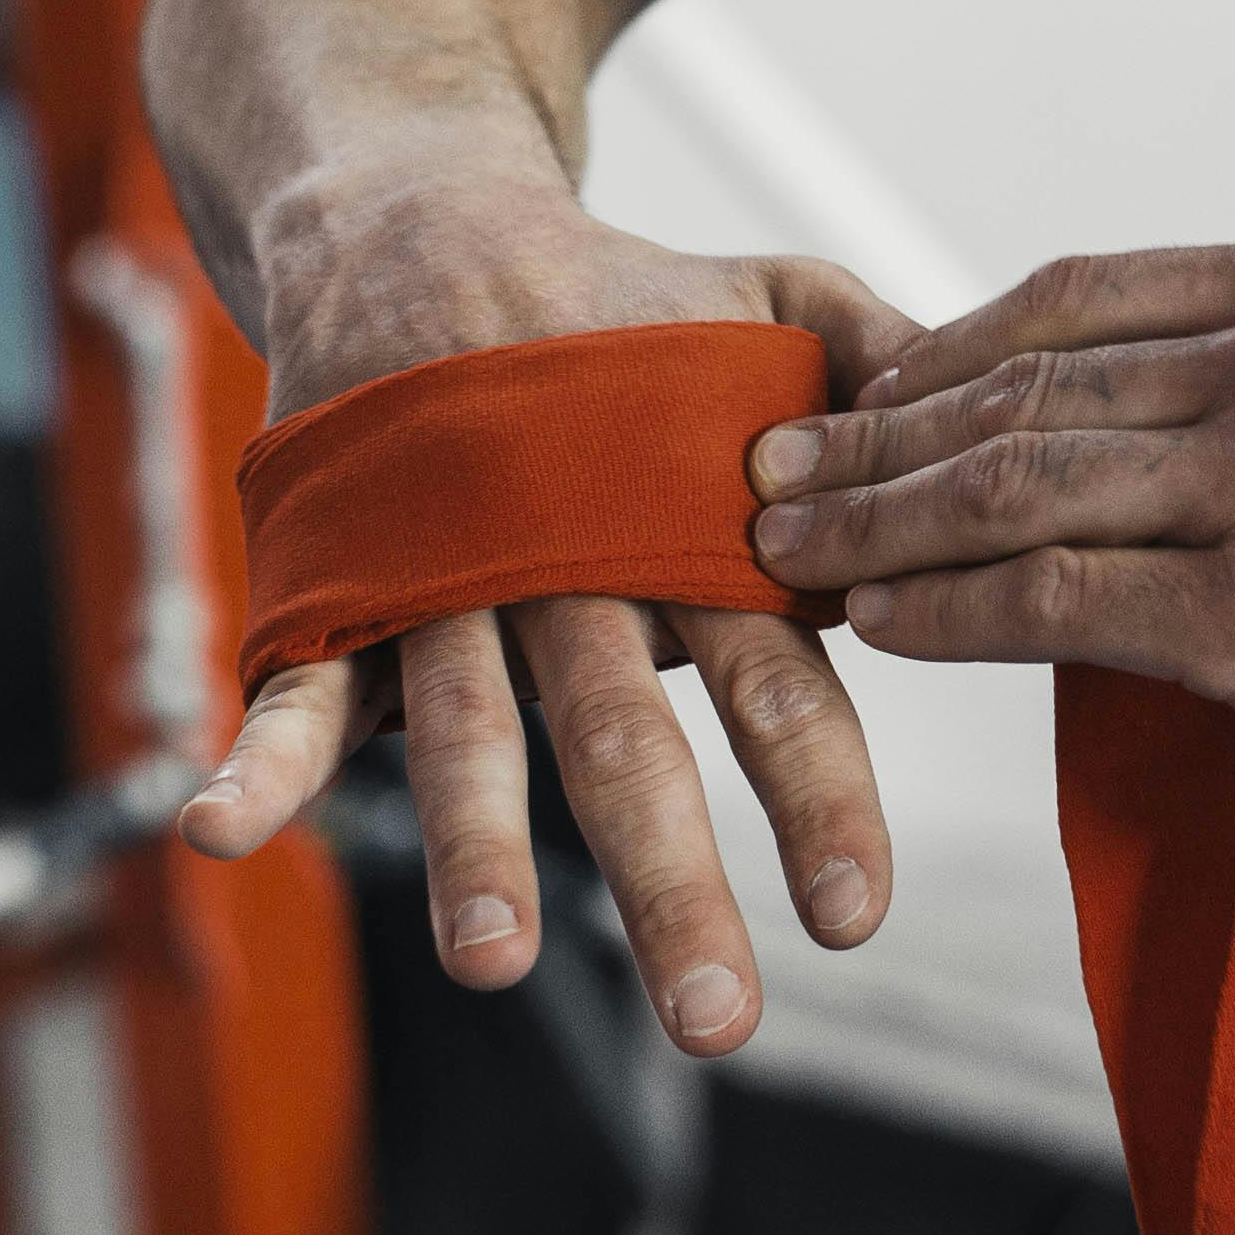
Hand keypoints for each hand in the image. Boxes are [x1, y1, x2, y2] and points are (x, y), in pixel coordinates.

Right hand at [181, 182, 914, 1056]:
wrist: (422, 219)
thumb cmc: (622, 298)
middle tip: (721, 1015)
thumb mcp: (775, 301)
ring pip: (466, 727)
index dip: (816, 796)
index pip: (774, 679)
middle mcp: (572, 564)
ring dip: (477, 845)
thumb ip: (888, 368)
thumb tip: (1011, 423)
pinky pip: (295, 677)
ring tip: (496, 962)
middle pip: (627, 739)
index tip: (854, 917)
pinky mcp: (342, 579)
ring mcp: (446, 576)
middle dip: (671, 882)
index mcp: (690, 526)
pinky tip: (223, 833)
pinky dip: (258, 754)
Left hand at [747, 234, 1234, 875]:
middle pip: (1023, 383)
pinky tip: (883, 629)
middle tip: (771, 470)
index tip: (857, 392)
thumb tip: (1100, 417)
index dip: (940, 347)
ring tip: (787, 551)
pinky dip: (941, 614)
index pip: (1074, 294)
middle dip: (875, 434)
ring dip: (875, 522)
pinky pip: (1049, 603)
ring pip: (1013, 485)